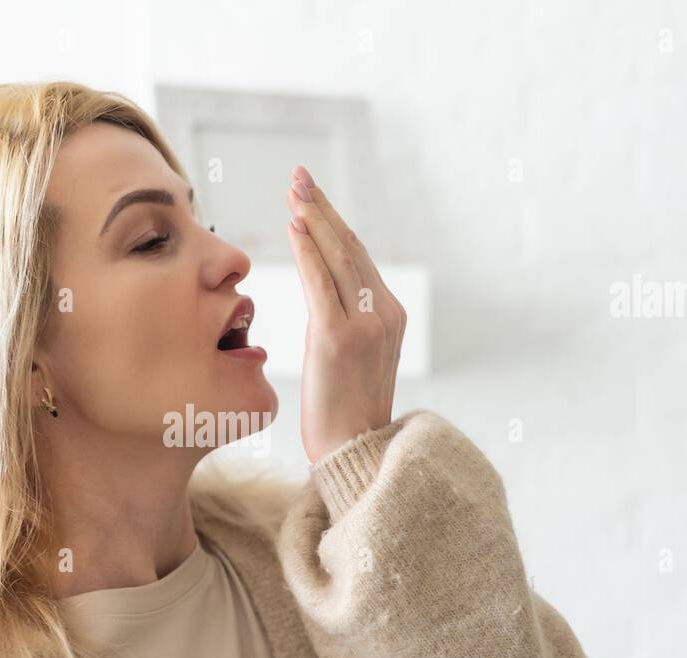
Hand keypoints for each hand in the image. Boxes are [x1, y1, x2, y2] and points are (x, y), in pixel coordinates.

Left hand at [285, 165, 406, 464]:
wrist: (355, 453)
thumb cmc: (344, 415)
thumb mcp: (351, 360)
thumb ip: (343, 323)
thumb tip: (321, 298)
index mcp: (392, 316)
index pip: (358, 258)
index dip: (333, 223)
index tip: (311, 197)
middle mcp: (385, 314)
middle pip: (350, 247)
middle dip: (323, 208)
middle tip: (300, 176)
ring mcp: (365, 325)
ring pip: (338, 257)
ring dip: (314, 218)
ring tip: (294, 189)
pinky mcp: (339, 338)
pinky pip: (321, 283)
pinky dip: (308, 250)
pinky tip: (295, 224)